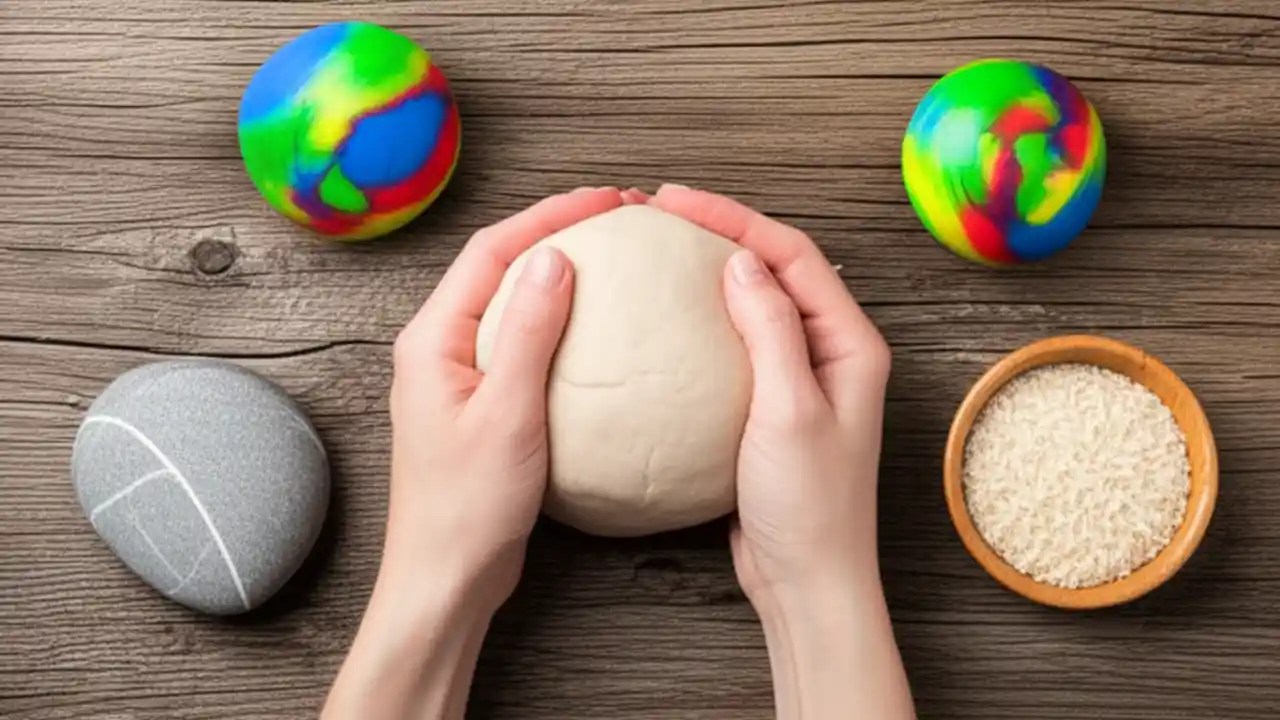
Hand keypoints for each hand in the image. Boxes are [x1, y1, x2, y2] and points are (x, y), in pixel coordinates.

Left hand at [324, 187, 632, 719]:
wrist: (446, 578)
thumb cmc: (468, 507)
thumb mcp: (508, 414)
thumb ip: (531, 333)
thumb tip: (554, 258)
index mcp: (432, 340)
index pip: (492, 251)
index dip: (549, 215)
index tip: (605, 200)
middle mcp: (438, 348)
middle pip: (498, 266)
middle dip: (554, 232)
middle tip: (613, 217)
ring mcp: (458, 377)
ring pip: (510, 303)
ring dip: (556, 274)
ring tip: (610, 257)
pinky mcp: (480, 405)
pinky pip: (521, 344)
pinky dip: (558, 323)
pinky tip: (596, 330)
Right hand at [650, 185, 913, 719]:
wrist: (807, 581)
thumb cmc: (811, 507)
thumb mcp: (789, 410)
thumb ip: (770, 329)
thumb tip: (741, 260)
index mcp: (850, 343)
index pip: (792, 255)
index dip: (734, 218)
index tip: (676, 201)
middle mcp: (830, 352)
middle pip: (774, 267)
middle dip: (721, 231)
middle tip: (661, 213)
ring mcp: (799, 378)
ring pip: (754, 301)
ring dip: (710, 271)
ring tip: (661, 250)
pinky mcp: (769, 406)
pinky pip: (736, 344)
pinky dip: (702, 320)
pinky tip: (665, 321)